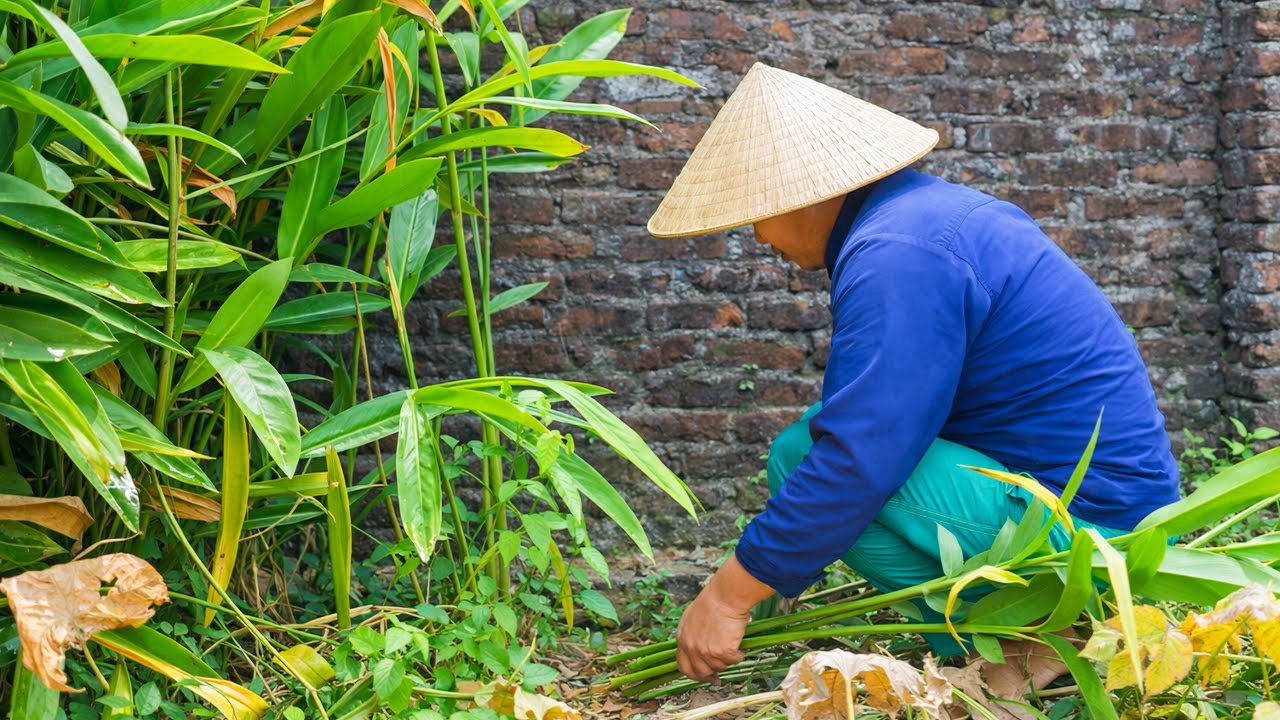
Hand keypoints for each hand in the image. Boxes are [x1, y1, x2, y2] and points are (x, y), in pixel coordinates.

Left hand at [675, 553, 774, 683]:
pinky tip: (739, 643)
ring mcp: (706, 651)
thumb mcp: (693, 618)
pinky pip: (734, 660)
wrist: (725, 596)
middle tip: (718, 677)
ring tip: (732, 644)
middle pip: (700, 672)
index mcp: (682, 638)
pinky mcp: (722, 652)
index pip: (683, 666)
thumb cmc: (714, 600)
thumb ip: (693, 635)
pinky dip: (739, 654)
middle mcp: (691, 647)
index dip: (695, 674)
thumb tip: (701, 650)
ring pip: (720, 667)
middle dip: (711, 675)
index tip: (703, 676)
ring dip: (727, 659)